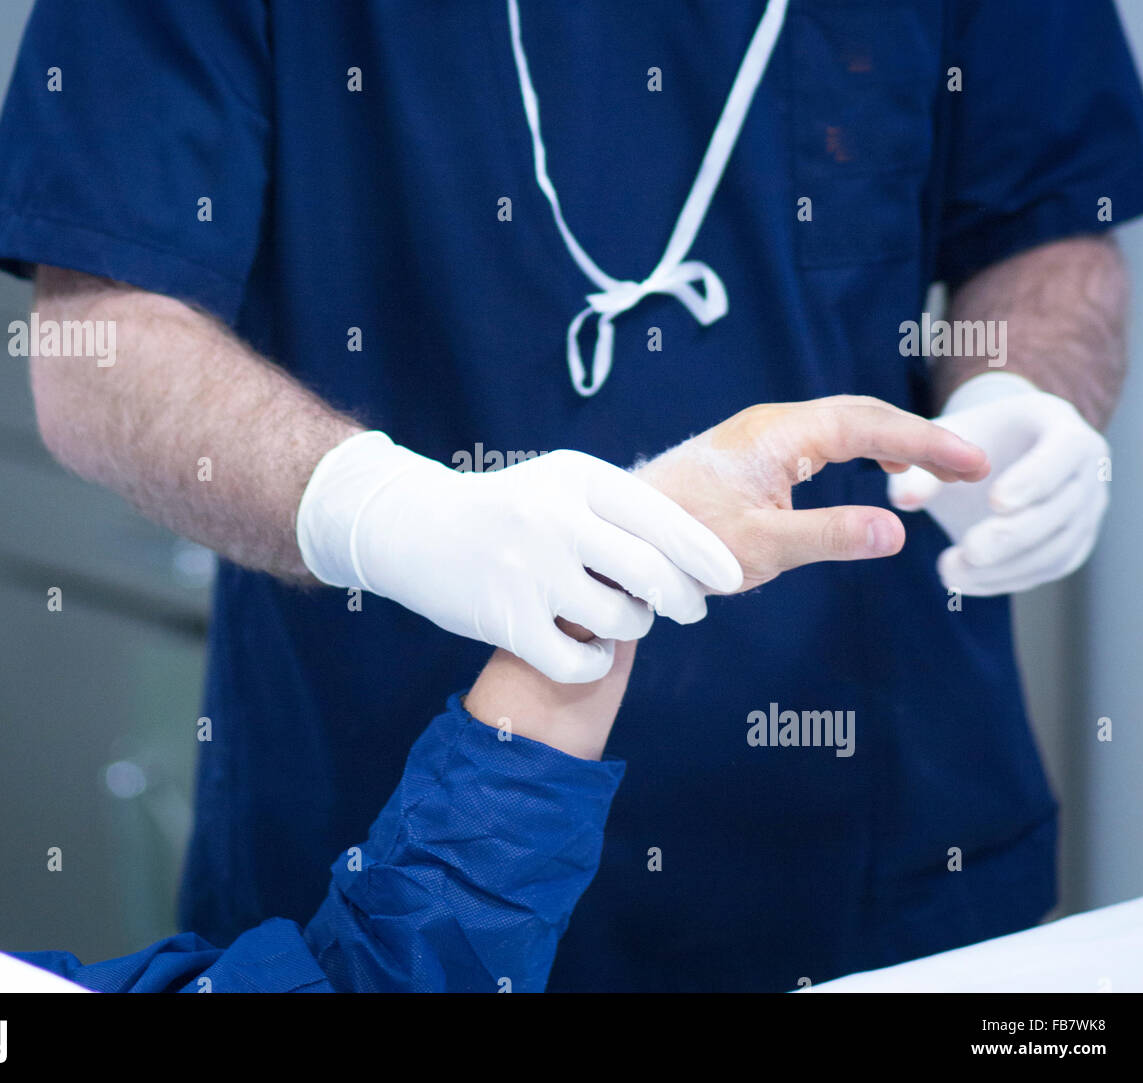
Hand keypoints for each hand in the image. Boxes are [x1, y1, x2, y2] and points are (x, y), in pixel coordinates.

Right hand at [295, 433, 742, 683]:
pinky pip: (578, 660)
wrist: (412, 527)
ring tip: (624, 622)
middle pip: (654, 573)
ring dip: (636, 628)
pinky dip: (596, 663)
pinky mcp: (507, 618)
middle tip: (690, 610)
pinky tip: (590, 651)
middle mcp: (556, 519)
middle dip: (684, 599)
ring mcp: (530, 569)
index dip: (705, 555)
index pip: (663, 520)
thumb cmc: (504, 510)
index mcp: (578, 479)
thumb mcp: (559, 486)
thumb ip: (617, 511)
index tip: (731, 579)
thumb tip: (695, 556)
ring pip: (622, 619)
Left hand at [636, 396, 990, 591]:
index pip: (870, 426)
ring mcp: (761, 435)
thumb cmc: (682, 541)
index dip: (926, 442)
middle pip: (861, 415)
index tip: (974, 463)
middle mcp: (772, 423)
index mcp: (779, 434)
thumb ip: (829, 536)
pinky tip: (873, 469)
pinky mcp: (752, 453)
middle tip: (970, 467)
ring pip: (842, 423)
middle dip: (919, 437)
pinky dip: (860, 447)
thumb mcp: (760, 548)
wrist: (623, 535)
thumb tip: (897, 529)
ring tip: (933, 469)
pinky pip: (821, 438)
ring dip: (891, 440)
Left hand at [887, 373, 1109, 595]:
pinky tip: (966, 582)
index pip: (1065, 450)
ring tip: (950, 572)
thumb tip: (904, 500)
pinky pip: (1049, 567)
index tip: (995, 502)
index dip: (1035, 478)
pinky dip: (1008, 578)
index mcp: (1061, 425)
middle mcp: (1088, 467)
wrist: (991, 454)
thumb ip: (922, 463)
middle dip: (1014, 534)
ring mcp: (1087, 507)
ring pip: (1060, 547)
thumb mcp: (942, 440)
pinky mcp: (1074, 540)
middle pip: (1064, 507)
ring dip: (1006, 567)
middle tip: (969, 551)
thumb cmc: (967, 440)